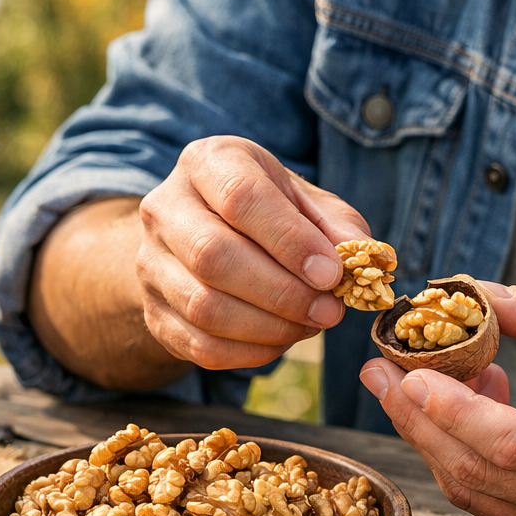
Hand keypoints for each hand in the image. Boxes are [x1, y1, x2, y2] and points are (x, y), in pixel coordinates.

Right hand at [136, 135, 370, 369]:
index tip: (332, 274)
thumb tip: (366, 258)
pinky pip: (199, 345)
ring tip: (310, 325)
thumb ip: (337, 225)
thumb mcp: (303, 200)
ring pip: (204, 306)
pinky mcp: (152, 312)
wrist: (200, 234)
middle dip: (282, 292)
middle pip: (212, 256)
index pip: (241, 197)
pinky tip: (281, 340)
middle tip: (329, 312)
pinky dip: (250, 352)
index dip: (290, 241)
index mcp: (207, 163)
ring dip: (269, 326)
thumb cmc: (265, 212)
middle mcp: (165, 208)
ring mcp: (150, 263)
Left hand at [359, 283, 515, 515]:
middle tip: (380, 371)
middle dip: (416, 420)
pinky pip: (491, 504)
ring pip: (474, 494)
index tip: (407, 370)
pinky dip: (463, 458)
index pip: (509, 444)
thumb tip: (473, 292)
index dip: (448, 410)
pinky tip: (466, 410)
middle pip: (476, 473)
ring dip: (432, 438)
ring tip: (415, 382)